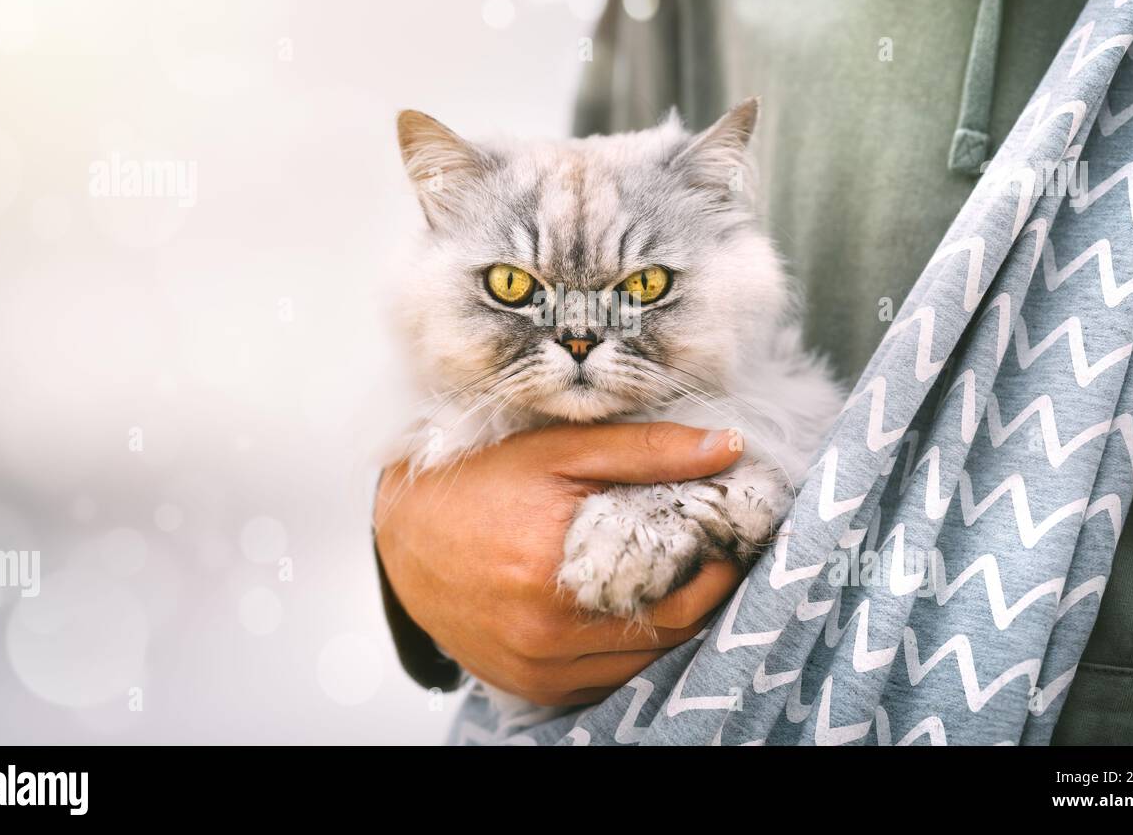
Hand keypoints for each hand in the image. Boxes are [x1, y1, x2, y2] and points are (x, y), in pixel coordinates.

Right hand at [374, 422, 746, 706]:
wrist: (404, 535)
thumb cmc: (480, 483)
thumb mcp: (559, 451)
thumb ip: (646, 450)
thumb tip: (728, 448)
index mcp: (557, 569)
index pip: (678, 589)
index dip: (717, 567)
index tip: (727, 538)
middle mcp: (546, 633)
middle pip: (668, 631)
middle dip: (702, 596)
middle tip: (712, 559)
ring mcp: (537, 667)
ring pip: (642, 663)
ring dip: (670, 626)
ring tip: (673, 580)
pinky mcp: (530, 685)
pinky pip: (606, 681)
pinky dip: (629, 651)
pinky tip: (627, 610)